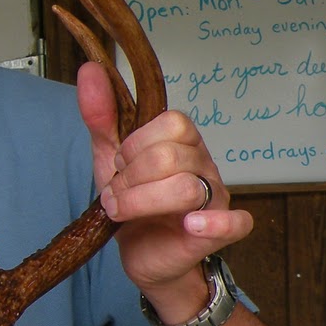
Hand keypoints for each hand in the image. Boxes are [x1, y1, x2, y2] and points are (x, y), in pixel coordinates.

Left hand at [75, 60, 252, 304]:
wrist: (144, 254)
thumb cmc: (134, 204)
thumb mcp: (110, 159)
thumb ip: (102, 116)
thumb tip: (90, 70)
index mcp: (183, 141)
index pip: (171, 124)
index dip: (136, 146)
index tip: (119, 165)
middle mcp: (204, 164)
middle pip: (169, 157)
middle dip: (130, 179)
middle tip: (115, 197)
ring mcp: (216, 197)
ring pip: (185, 188)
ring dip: (142, 203)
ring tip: (125, 213)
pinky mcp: (221, 231)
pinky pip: (235, 222)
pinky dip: (214, 223)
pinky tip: (190, 226)